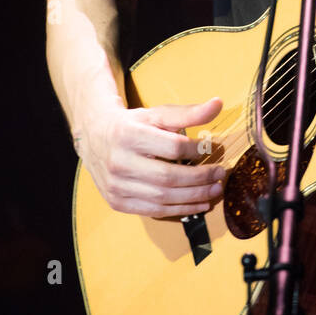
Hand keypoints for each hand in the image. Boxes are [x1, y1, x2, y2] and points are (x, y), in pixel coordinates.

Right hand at [74, 95, 227, 217]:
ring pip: (162, 198)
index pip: (172, 147)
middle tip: (220, 175)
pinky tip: (198, 204)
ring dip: (194, 197)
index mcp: (129, 135)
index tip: (213, 149)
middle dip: (200, 179)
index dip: (196, 150)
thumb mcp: (157, 114)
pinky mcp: (117, 202)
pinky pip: (153, 211)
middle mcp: (119, 162)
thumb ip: (188, 112)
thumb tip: (218, 104)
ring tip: (214, 191)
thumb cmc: (132, 124)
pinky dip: (179, 210)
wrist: (95, 137)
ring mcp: (116, 185)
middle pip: (168, 177)